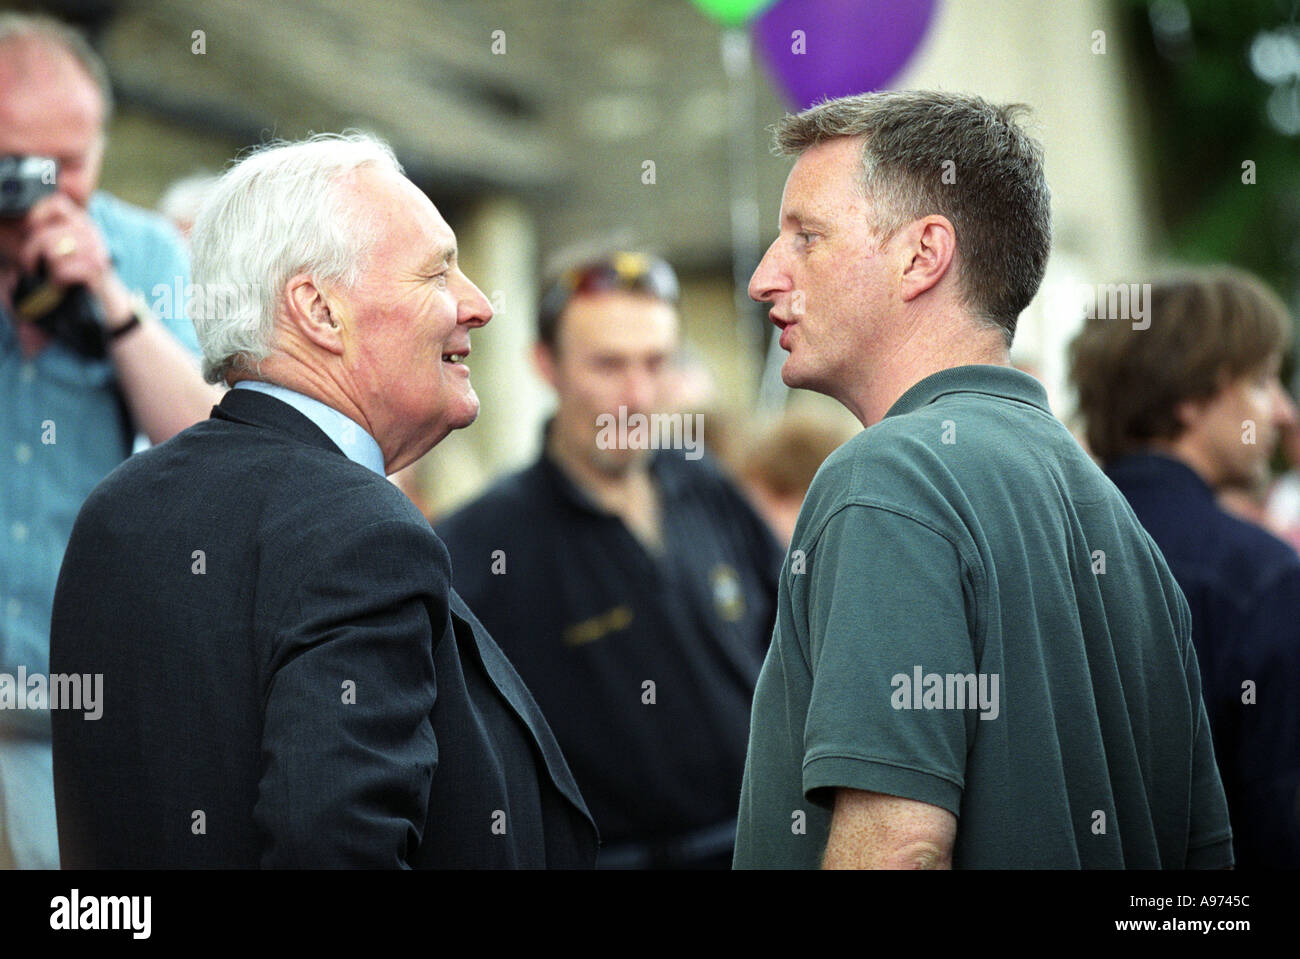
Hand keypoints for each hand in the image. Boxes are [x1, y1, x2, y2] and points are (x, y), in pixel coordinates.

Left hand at [9, 192, 132, 323]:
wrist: (109, 305)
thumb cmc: (80, 278)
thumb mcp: (65, 250)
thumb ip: (50, 234)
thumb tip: (26, 222)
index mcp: (82, 223)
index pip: (57, 203)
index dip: (38, 215)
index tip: (32, 231)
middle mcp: (91, 233)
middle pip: (46, 233)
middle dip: (31, 251)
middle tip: (32, 265)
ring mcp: (96, 252)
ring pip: (53, 249)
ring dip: (46, 267)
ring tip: (50, 275)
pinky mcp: (97, 272)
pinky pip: (63, 269)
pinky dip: (57, 279)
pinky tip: (62, 284)